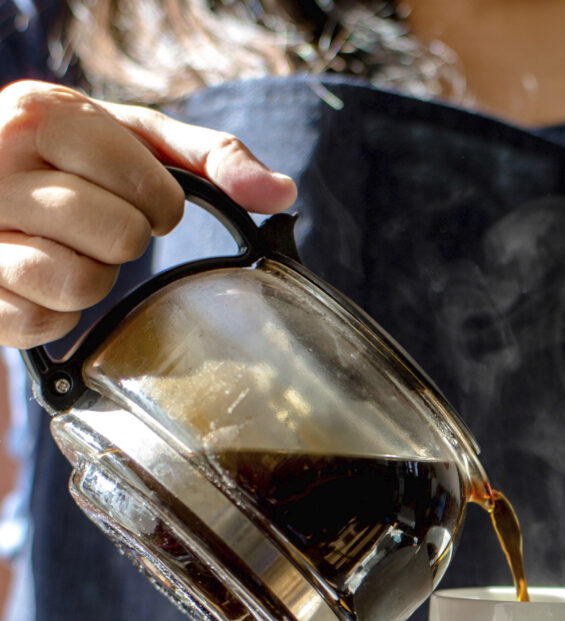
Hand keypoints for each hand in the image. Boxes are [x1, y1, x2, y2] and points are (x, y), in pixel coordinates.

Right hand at [0, 80, 295, 348]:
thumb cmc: (69, 159)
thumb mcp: (134, 136)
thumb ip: (211, 156)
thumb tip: (284, 193)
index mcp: (42, 113)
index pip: (153, 191)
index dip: (161, 206)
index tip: (134, 195)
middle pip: (122, 239)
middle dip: (126, 241)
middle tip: (98, 224)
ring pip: (78, 284)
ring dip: (91, 280)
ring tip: (68, 249)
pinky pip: (40, 322)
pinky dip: (56, 315)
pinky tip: (41, 282)